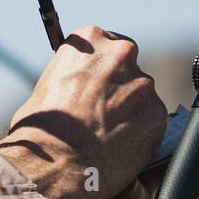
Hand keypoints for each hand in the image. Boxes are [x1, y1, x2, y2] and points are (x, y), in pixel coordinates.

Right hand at [0, 25, 166, 198]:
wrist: (55, 160)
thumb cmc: (41, 127)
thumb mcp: (47, 85)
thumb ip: (73, 78)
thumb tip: (76, 90)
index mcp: (90, 38)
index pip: (106, 45)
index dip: (102, 69)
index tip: (97, 86)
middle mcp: (121, 53)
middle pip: (128, 68)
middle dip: (119, 88)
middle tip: (103, 113)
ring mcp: (142, 83)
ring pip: (141, 97)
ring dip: (130, 113)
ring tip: (106, 137)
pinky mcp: (157, 114)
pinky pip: (151, 123)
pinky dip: (140, 135)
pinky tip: (117, 148)